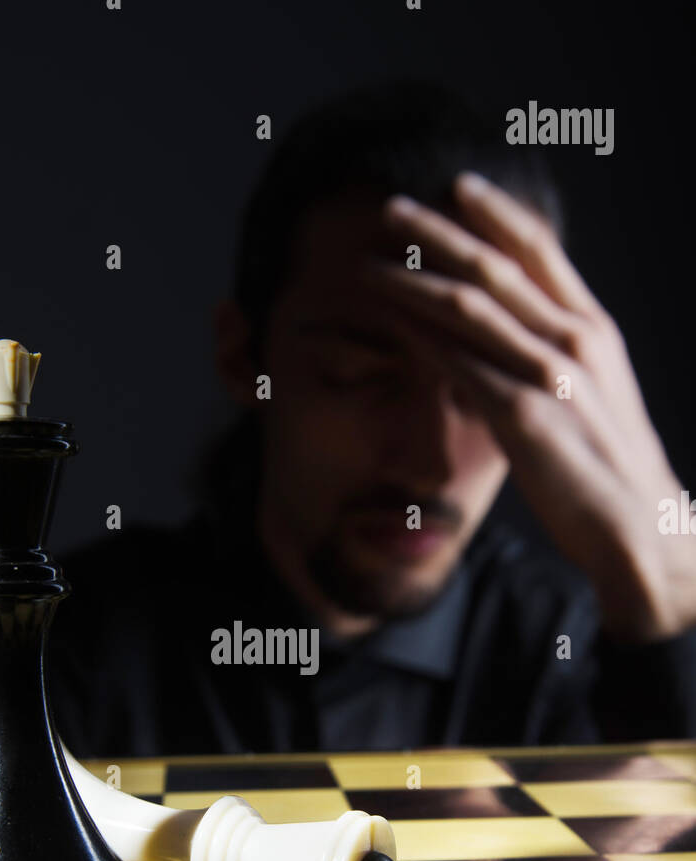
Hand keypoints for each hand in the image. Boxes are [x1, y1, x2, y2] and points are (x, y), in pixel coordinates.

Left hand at [360, 173, 695, 642]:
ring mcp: (549, 374)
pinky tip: (390, 320)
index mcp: (594, 329)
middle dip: (438, 231)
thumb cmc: (610, 466)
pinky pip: (460, 364)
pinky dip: (421, 336)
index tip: (460, 184)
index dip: (499, 212)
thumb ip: (556, 356)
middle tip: (392, 206)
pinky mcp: (523, 415)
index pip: (542, 251)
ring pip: (469, 306)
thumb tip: (512, 334)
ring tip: (371, 263)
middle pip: (495, 265)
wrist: (640, 525)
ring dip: (413, 279)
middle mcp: (574, 340)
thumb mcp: (593, 393)